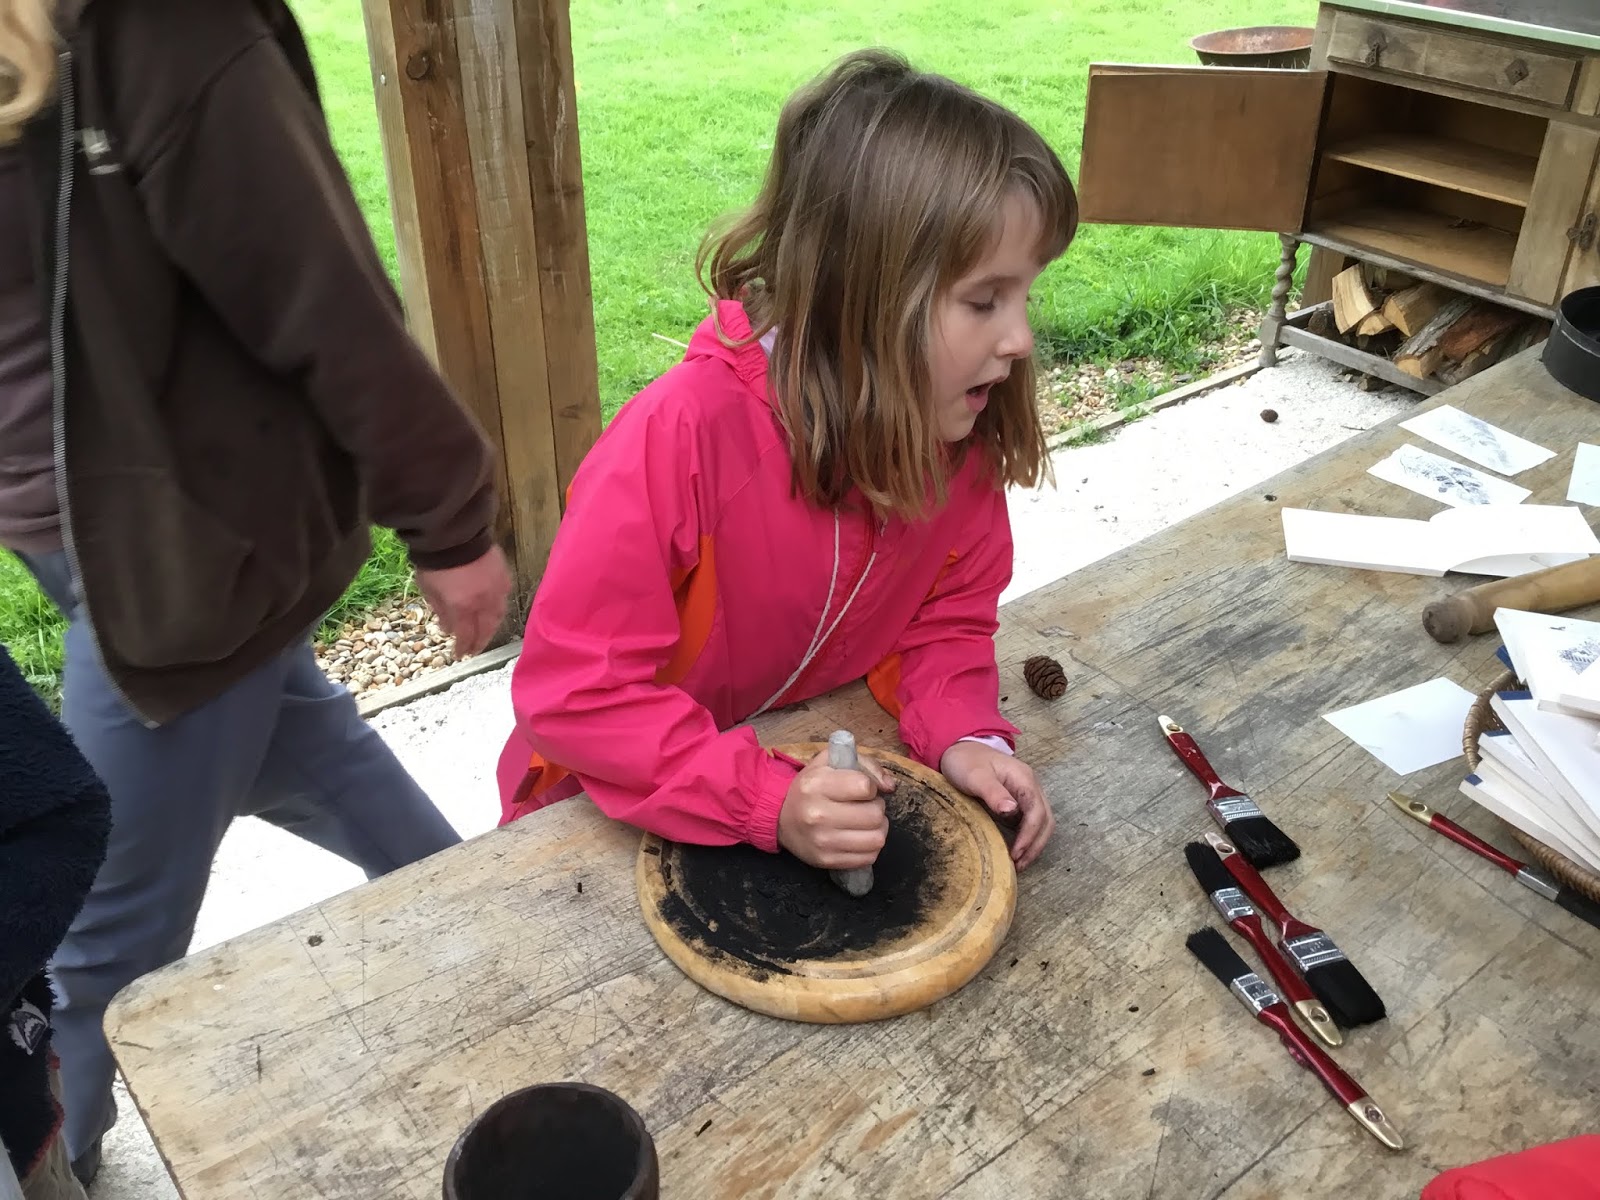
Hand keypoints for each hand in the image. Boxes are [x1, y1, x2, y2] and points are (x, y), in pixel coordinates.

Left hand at [415, 546, 512, 657]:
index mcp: (462, 607)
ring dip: (491, 628)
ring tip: (485, 633)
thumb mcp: (429, 589)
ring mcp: (496, 589)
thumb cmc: (435, 562)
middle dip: (480, 643)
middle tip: (474, 650)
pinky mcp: (503, 576)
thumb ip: (440, 611)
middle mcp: (483, 602)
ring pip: (498, 615)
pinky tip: (493, 609)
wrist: (454, 533)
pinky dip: (498, 607)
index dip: (463, 648)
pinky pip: (504, 597)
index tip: (460, 655)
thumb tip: (448, 629)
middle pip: (486, 629)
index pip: (466, 636)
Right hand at [777, 748, 895, 869]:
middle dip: (877, 808)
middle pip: (874, 815)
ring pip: (876, 839)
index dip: (870, 786)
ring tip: (866, 822)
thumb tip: (889, 786)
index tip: (862, 788)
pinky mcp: (826, 860)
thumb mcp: (831, 762)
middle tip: (866, 806)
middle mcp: (817, 814)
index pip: (865, 786)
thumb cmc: (812, 787)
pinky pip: (868, 858)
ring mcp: (822, 841)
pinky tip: (859, 837)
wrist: (781, 817)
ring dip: (878, 829)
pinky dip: (870, 847)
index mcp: (817, 784)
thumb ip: (865, 764)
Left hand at [939, 742, 1053, 869]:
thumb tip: (1012, 810)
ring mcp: (1027, 793)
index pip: (1036, 812)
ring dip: (1034, 843)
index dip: (1029, 836)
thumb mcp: (975, 776)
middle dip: (1035, 844)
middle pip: (1045, 820)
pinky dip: (1028, 838)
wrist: (959, 748)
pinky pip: (1031, 821)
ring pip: (1042, 822)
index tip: (1016, 854)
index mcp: (1024, 779)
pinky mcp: (1020, 800)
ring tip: (1019, 863)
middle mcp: (1031, 786)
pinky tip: (1016, 850)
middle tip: (1019, 865)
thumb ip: (993, 792)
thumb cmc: (965, 762)